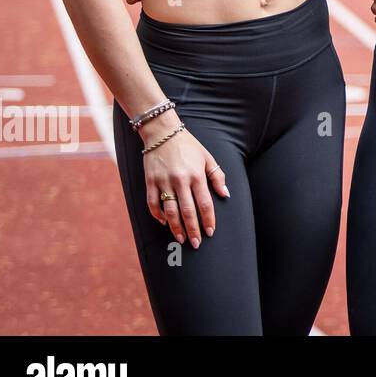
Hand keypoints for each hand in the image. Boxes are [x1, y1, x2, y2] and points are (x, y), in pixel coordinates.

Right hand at [141, 113, 228, 247]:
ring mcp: (163, 182)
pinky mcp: (150, 182)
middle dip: (192, 229)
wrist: (162, 132)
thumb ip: (217, 177)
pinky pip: (152, 203)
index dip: (208, 220)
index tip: (210, 232)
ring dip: (175, 227)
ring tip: (181, 238)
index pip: (204, 203)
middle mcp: (180, 180)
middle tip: (195, 243)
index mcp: (196, 175)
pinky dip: (157, 215)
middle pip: (187, 211)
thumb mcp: (207, 157)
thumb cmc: (189, 146)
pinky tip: (164, 222)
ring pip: (170, 211)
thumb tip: (225, 195)